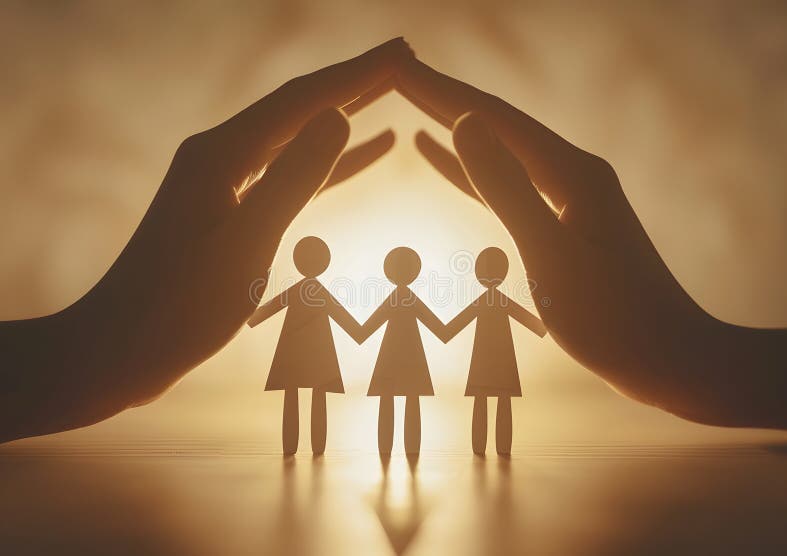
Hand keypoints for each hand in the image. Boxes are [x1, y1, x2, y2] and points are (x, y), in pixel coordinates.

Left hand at [0, 39, 412, 441]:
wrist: (122, 347)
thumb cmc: (177, 305)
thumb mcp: (244, 242)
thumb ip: (292, 178)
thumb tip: (339, 116)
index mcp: (221, 154)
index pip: (302, 99)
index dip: (356, 74)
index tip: (403, 53)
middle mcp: (221, 156)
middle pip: (299, 107)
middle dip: (353, 82)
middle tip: (404, 60)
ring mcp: (225, 182)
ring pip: (296, 138)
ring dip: (342, 115)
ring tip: (389, 96)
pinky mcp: (231, 210)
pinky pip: (291, 174)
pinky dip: (328, 163)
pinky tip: (358, 155)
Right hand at [397, 57, 786, 428]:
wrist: (669, 357)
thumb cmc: (614, 318)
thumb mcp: (551, 253)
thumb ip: (506, 188)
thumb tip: (463, 123)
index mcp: (571, 172)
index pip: (493, 118)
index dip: (440, 92)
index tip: (396, 68)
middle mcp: (571, 172)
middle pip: (496, 124)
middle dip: (444, 97)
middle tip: (396, 72)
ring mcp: (567, 196)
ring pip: (500, 151)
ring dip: (456, 126)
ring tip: (414, 105)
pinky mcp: (562, 221)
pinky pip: (505, 184)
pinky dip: (470, 169)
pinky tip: (445, 158)